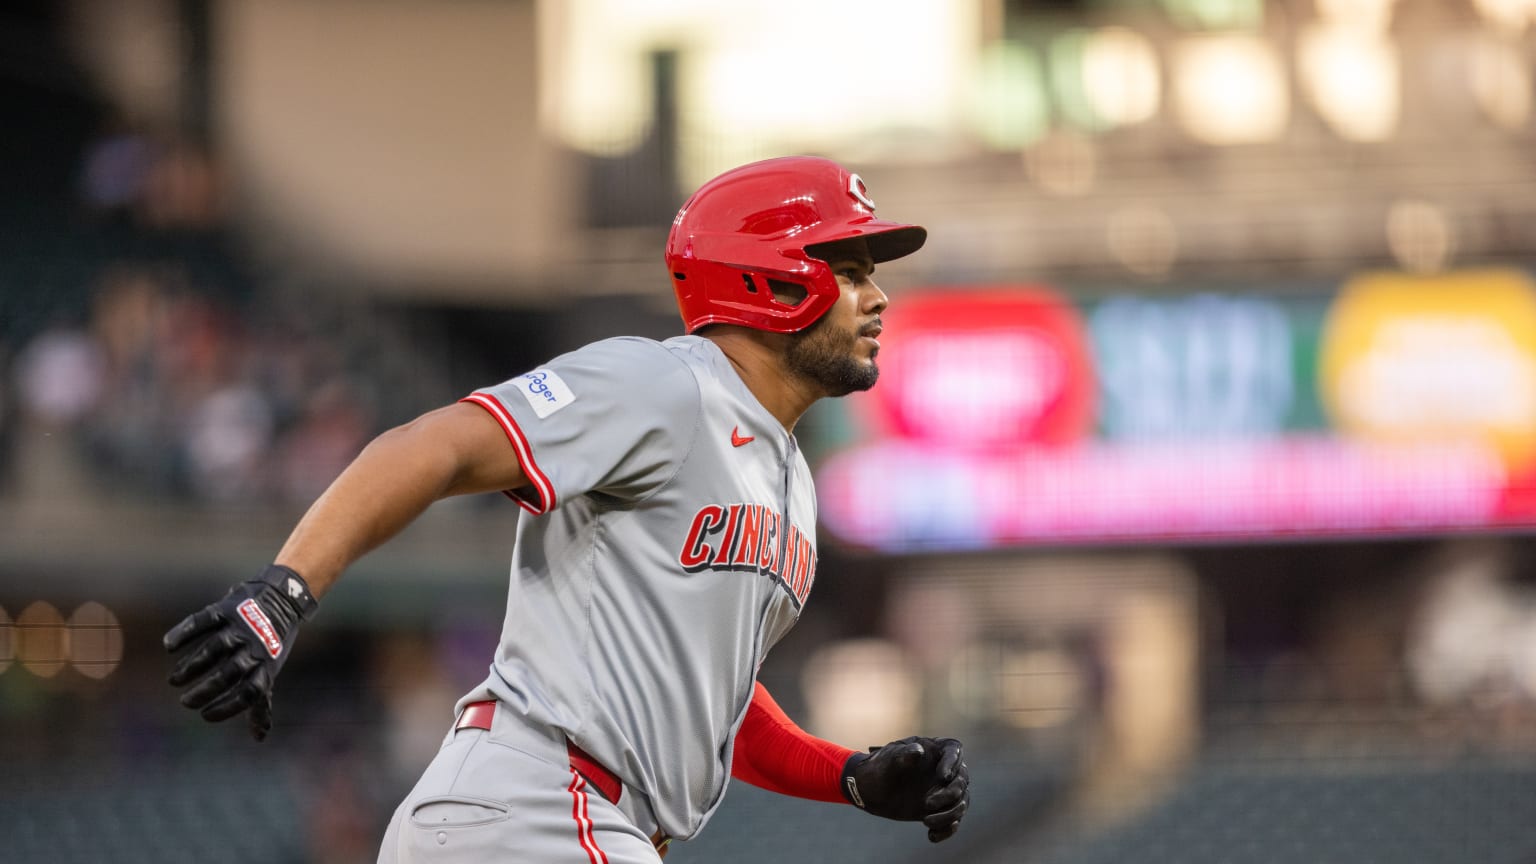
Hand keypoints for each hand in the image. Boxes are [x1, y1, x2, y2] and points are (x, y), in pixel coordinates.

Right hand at [164, 564, 318, 740]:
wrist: (280, 601)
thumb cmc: (269, 646)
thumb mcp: (269, 672)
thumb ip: (260, 703)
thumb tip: (259, 738)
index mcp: (266, 666)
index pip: (250, 692)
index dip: (228, 707)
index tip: (204, 715)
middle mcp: (253, 647)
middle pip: (229, 673)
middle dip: (205, 691)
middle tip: (185, 702)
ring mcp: (239, 628)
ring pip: (213, 649)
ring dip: (191, 667)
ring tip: (175, 681)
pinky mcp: (225, 609)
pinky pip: (202, 621)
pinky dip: (183, 632)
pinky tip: (169, 646)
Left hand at [841, 735, 969, 841]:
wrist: (873, 789)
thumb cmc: (882, 767)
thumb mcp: (890, 759)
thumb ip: (904, 754)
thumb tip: (918, 751)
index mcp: (935, 749)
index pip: (954, 750)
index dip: (952, 763)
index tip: (942, 776)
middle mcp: (946, 768)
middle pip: (961, 780)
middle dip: (949, 795)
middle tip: (927, 804)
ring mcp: (945, 789)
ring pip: (961, 802)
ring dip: (949, 815)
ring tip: (926, 821)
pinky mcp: (942, 808)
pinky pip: (953, 820)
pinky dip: (946, 830)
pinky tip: (931, 836)